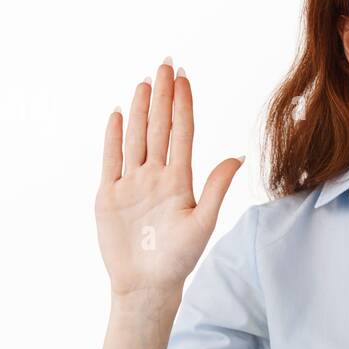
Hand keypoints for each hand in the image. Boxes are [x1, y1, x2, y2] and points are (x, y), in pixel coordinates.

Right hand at [95, 57, 243, 297]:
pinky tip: (119, 114)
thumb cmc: (178, 259)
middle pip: (159, 127)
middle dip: (163, 95)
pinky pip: (112, 159)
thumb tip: (237, 157)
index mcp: (180, 180)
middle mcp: (156, 176)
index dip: (183, 104)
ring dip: (141, 110)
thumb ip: (216, 188)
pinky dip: (114, 136)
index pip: (182, 133)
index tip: (184, 77)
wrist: (146, 285)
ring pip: (137, 138)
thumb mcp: (203, 223)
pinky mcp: (110, 195)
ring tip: (145, 82)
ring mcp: (132, 183)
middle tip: (165, 63)